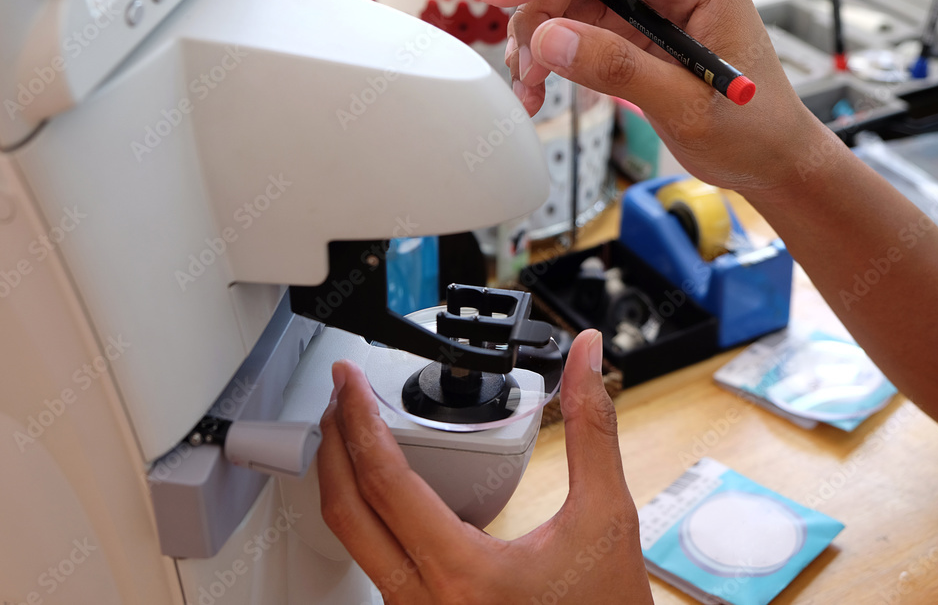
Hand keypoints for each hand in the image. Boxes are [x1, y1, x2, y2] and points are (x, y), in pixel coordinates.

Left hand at [318, 329, 653, 603]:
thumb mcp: (604, 517)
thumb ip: (592, 430)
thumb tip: (586, 357)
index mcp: (463, 572)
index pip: (384, 481)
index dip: (358, 418)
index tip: (348, 378)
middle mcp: (423, 601)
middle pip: (345, 510)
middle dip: (333, 442)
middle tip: (340, 393)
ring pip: (351, 540)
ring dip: (344, 478)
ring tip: (356, 430)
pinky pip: (371, 560)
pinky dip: (364, 512)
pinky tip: (384, 486)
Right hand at [476, 0, 829, 198]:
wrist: (768, 156)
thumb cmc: (751, 128)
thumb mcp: (684, 104)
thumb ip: (618, 68)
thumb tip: (551, 38)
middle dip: (540, 12)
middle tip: (525, 66)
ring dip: (539, 37)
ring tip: (533, 85)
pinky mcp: (634, 23)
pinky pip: (575, 23)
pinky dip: (550, 53)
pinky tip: (541, 85)